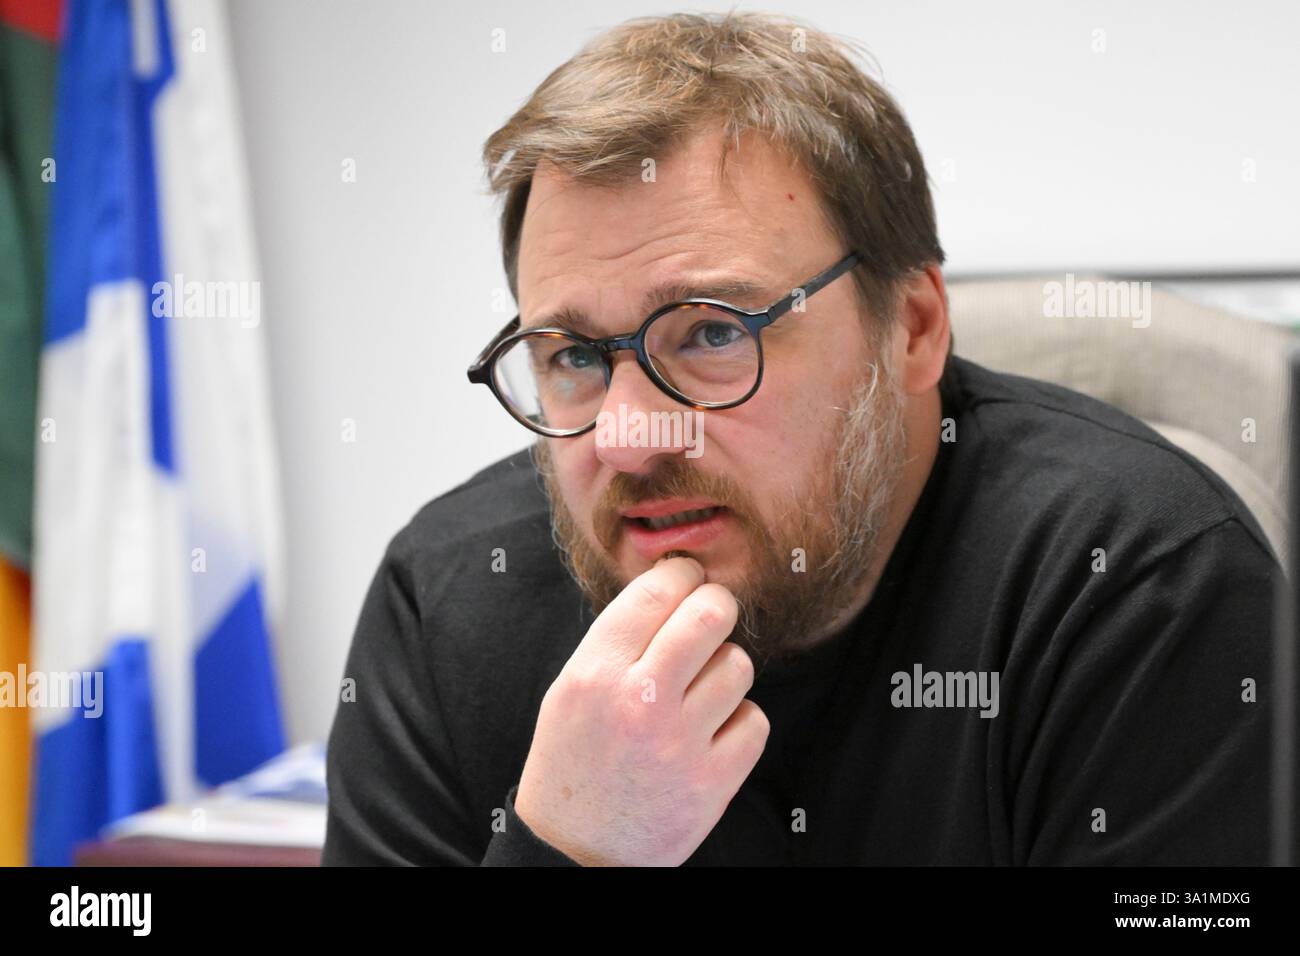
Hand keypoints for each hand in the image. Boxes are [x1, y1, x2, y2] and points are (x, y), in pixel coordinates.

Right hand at [513, 556, 769, 865]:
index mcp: (595, 673)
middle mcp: (638, 702)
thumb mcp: (572, 690)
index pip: (657, 591)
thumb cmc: (575, 760)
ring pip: (739, 664)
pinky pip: (755, 719)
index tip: (689, 578)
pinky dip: (739, 721)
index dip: (683, 573)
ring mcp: (679, 744)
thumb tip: (676, 585)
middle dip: (717, 605)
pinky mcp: (713, 783)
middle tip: (711, 615)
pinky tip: (712, 731)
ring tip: (702, 689)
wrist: (576, 852)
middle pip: (710, 615)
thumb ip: (619, 639)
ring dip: (725, 669)